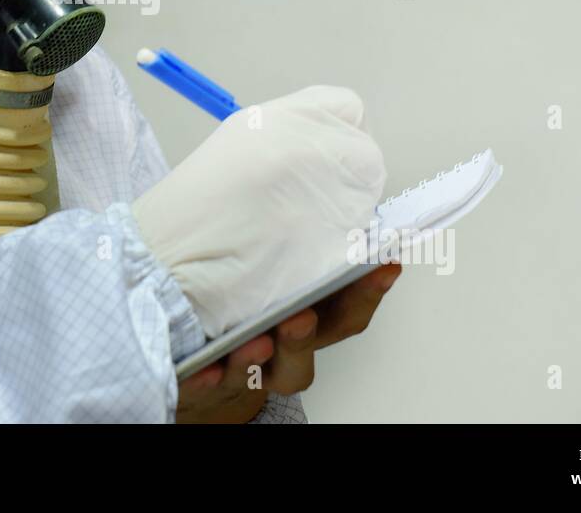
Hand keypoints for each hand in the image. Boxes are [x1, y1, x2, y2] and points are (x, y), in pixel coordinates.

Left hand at [175, 264, 400, 422]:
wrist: (196, 353)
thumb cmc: (243, 304)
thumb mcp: (274, 267)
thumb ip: (296, 246)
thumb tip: (325, 194)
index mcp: (308, 320)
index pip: (346, 313)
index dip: (367, 292)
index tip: (384, 266)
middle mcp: (283, 350)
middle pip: (307, 351)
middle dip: (307, 335)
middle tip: (303, 315)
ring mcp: (248, 368)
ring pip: (262, 373)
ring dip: (260, 358)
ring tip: (257, 342)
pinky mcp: (210, 379)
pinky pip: (210, 385)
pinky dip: (209, 378)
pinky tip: (205, 367)